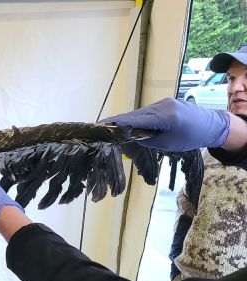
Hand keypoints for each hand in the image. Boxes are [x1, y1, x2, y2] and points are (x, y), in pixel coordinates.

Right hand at [102, 98, 229, 150]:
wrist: (214, 125)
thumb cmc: (193, 137)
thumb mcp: (168, 144)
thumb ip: (148, 140)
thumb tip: (129, 139)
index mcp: (164, 116)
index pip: (134, 120)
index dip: (116, 123)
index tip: (100, 126)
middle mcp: (162, 105)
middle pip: (134, 115)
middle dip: (119, 124)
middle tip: (105, 132)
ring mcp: (164, 102)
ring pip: (140, 113)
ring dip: (129, 122)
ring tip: (117, 131)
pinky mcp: (165, 103)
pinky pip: (147, 112)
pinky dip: (139, 120)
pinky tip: (133, 127)